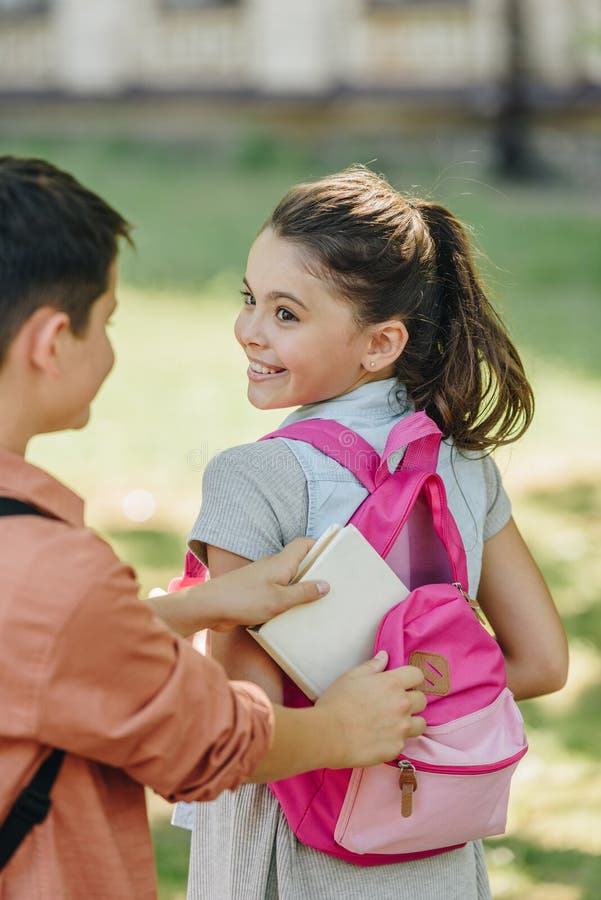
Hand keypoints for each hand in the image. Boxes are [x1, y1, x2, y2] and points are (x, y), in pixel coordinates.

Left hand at [192, 538, 328, 631]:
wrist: (210, 607)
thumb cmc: (244, 600)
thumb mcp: (279, 600)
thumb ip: (303, 593)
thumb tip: (326, 584)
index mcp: (281, 562)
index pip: (303, 543)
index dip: (319, 545)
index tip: (335, 554)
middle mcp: (272, 566)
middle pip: (298, 560)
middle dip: (315, 569)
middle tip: (333, 581)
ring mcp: (262, 578)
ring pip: (288, 577)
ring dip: (301, 586)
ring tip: (319, 600)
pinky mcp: (255, 592)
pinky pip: (277, 590)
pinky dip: (288, 598)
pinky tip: (294, 612)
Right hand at [315, 652, 426, 767]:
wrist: (328, 735)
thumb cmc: (336, 702)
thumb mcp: (351, 677)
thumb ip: (372, 666)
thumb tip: (385, 656)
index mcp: (392, 683)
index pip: (417, 675)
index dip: (410, 679)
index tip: (402, 684)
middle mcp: (402, 704)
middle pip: (422, 699)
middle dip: (411, 700)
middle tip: (394, 705)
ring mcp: (401, 728)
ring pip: (420, 723)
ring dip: (410, 721)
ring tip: (394, 724)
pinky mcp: (397, 748)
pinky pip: (404, 742)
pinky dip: (396, 740)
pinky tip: (380, 738)